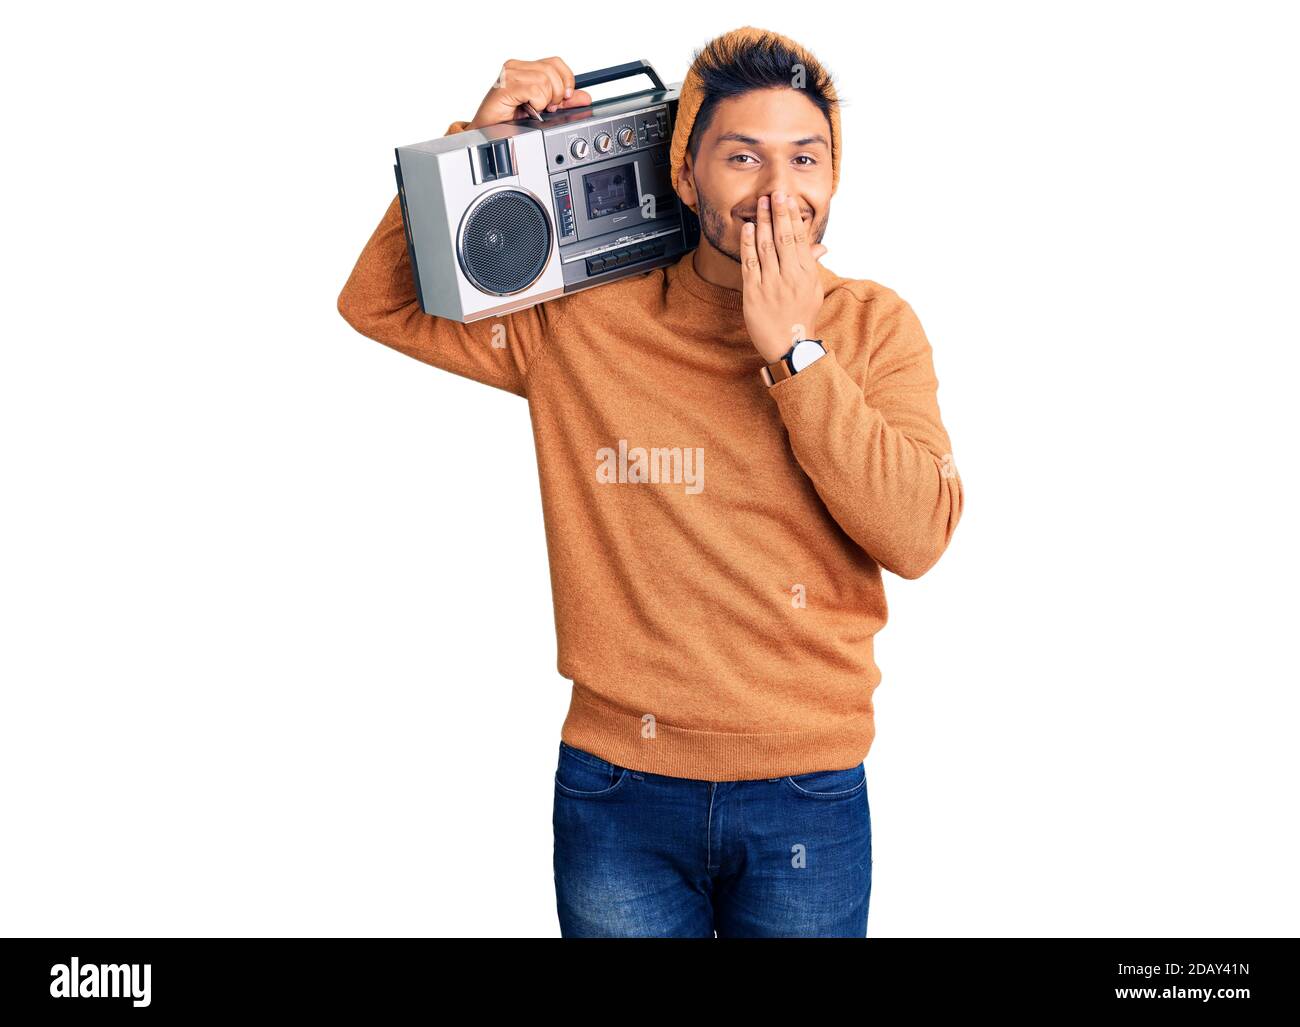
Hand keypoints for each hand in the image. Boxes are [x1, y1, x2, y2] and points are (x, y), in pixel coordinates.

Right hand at [467, 57, 593, 128]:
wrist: (488, 133)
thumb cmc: (508, 120)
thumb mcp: (543, 108)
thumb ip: (563, 101)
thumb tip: (584, 97)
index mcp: (525, 68)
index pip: (556, 62)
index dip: (566, 79)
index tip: (564, 97)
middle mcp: (516, 67)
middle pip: (552, 70)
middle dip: (556, 93)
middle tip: (547, 108)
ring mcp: (509, 75)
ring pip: (545, 80)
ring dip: (544, 101)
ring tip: (534, 110)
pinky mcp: (505, 86)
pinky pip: (534, 91)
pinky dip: (536, 104)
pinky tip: (527, 109)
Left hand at [740, 191, 828, 362]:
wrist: (790, 346)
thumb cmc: (801, 317)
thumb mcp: (813, 291)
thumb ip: (813, 265)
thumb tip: (820, 246)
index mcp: (807, 274)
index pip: (800, 239)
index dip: (793, 217)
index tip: (788, 199)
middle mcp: (790, 277)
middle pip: (783, 238)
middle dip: (779, 213)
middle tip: (775, 193)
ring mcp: (772, 285)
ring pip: (766, 247)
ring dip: (762, 223)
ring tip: (760, 204)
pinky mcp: (754, 293)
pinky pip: (750, 264)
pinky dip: (748, 244)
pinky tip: (747, 228)